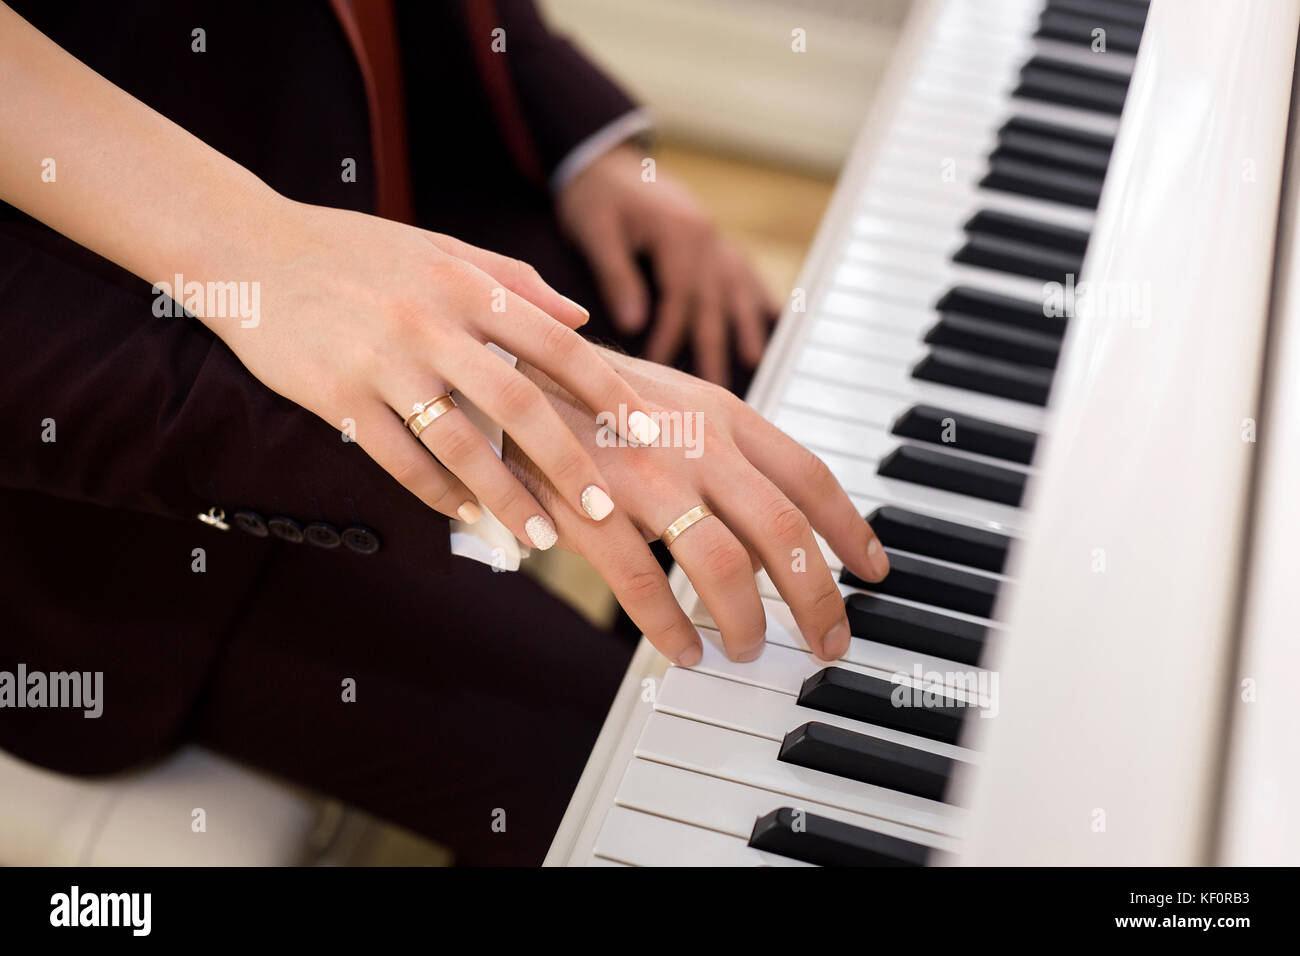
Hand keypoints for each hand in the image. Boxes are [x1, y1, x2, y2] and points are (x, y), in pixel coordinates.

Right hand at [201, 197, 661, 548]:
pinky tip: (462, 515)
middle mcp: (429, 322)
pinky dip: (435, 492)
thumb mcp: (440, 248)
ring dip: (506, 499)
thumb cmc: (354, 250)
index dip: (608, 390)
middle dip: (568, 464)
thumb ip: (513, 280)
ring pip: (459, 444)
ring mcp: (381, 362)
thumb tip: (582, 316)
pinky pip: (397, 458)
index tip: (647, 433)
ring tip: (541, 539)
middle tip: (604, 513)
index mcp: (465, 282)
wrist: (248, 248)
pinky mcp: (336, 396)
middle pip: (518, 405)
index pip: (556, 342)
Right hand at [504, 347, 889, 664]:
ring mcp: (647, 475)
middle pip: (783, 532)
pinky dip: (671, 631)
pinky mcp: (593, 508)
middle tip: (830, 642)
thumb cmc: (597, 397)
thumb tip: (776, 530)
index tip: (873, 570)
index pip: (810, 477)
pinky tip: (684, 652)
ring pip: (725, 566)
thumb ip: (728, 457)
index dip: (851, 530)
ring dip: (746, 621)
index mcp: (725, 415)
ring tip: (748, 650)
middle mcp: (698, 442)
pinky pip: (646, 588)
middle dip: (817, 598)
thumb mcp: (676, 406)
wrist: (507, 373)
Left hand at [556, 144, 777, 386]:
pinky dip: (759, 293)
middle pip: (713, 300)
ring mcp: (713, 235)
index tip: (658, 368)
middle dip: (714, 346)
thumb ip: (616, 275)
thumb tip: (634, 324)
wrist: (601, 155)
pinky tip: (776, 316)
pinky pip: (743, 268)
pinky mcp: (712, 235)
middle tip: (716, 388)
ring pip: (735, 286)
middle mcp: (704, 235)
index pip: (679, 297)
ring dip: (747, 324)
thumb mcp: (595, 229)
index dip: (669, 335)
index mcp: (677, 233)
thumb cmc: (594, 194)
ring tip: (754, 360)